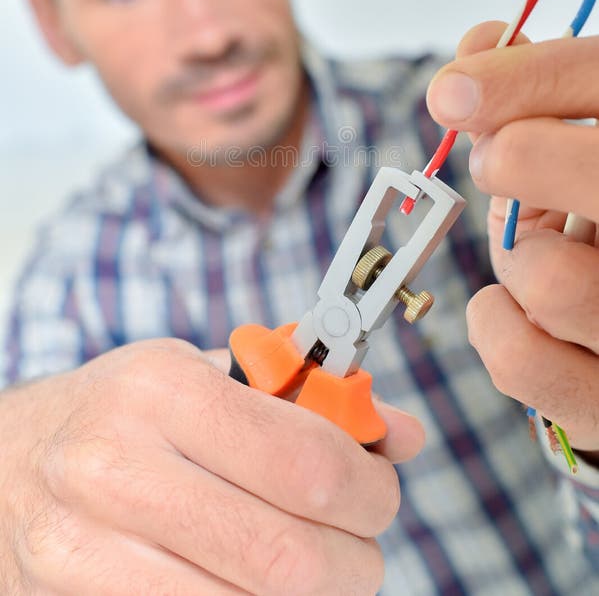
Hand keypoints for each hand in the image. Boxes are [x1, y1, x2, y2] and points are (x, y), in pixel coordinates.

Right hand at [0, 338, 423, 594]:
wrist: (9, 465)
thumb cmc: (122, 412)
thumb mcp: (205, 377)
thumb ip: (306, 401)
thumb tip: (402, 433)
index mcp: (161, 389)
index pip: (307, 461)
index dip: (372, 488)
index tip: (381, 490)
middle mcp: (117, 468)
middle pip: (289, 557)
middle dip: (356, 559)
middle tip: (360, 543)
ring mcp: (88, 552)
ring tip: (315, 566)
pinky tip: (261, 588)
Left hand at [426, 21, 598, 454]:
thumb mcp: (584, 151)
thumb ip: (539, 94)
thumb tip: (477, 45)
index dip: (529, 77)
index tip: (454, 88)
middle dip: (524, 157)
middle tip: (500, 158)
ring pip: (548, 277)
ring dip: (516, 255)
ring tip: (537, 253)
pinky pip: (520, 358)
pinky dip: (493, 324)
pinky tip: (511, 307)